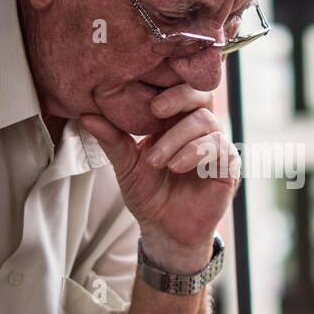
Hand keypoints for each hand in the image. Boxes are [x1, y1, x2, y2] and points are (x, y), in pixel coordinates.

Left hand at [80, 84, 238, 272]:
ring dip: (177, 138)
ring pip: (205, 121)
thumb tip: (85, 115)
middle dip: (178, 98)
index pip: (179, 87)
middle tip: (154, 110)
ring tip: (157, 161)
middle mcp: (198, 128)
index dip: (166, 83)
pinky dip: (195, 152)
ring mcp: (216, 144)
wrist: (165, 230)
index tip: (144, 96)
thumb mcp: (126, 165)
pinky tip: (177, 166)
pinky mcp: (228, 165)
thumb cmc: (149, 195)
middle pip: (200, 93)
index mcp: (175, 121)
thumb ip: (111, 139)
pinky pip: (219, 146)